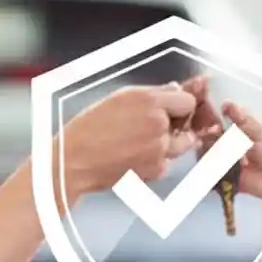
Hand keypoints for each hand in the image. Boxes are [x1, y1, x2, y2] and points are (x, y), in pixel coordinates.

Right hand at [58, 84, 198, 200]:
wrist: (74, 160)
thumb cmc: (90, 127)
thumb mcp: (120, 97)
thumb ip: (153, 93)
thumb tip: (178, 91)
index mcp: (149, 101)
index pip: (187, 101)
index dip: (178, 105)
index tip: (171, 109)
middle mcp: (158, 124)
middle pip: (188, 124)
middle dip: (176, 125)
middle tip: (150, 128)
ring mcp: (159, 149)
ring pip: (181, 145)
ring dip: (169, 143)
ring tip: (140, 144)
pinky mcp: (156, 170)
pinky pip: (167, 162)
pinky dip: (157, 160)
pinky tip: (135, 157)